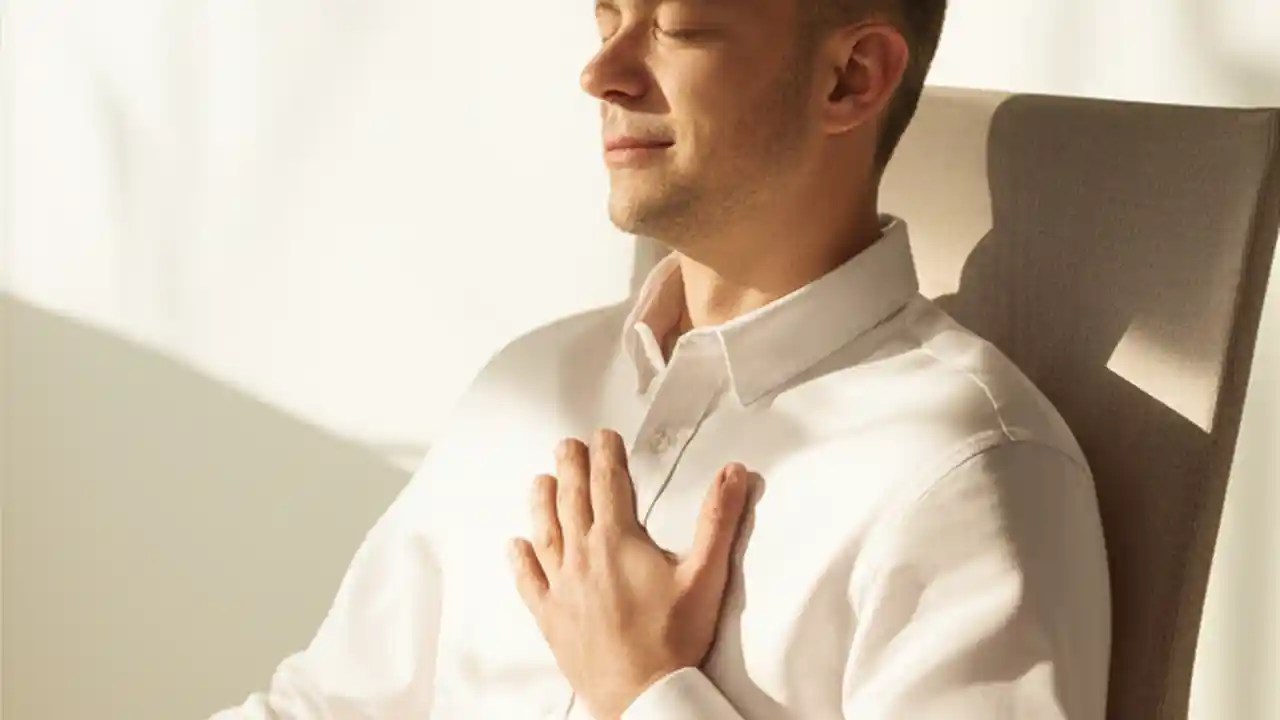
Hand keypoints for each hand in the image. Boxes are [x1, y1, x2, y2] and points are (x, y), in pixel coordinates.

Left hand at [507, 429, 750, 719]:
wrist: (642, 696)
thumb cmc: (675, 638)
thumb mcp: (706, 575)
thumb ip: (718, 520)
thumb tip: (734, 472)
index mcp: (617, 541)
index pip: (608, 484)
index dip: (605, 456)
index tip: (602, 436)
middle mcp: (582, 556)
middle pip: (572, 500)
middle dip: (570, 468)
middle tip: (566, 445)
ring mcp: (561, 587)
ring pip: (545, 533)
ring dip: (541, 502)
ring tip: (539, 480)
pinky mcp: (550, 617)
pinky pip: (528, 582)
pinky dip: (520, 561)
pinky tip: (514, 545)